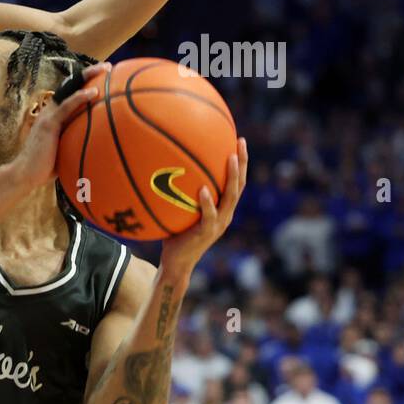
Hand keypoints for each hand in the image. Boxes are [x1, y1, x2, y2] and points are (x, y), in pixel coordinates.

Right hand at [8, 64, 102, 191]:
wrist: (25, 174)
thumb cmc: (45, 167)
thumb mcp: (64, 151)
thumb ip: (77, 143)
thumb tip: (99, 149)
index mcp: (55, 116)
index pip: (71, 94)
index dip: (86, 83)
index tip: (105, 78)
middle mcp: (51, 111)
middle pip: (71, 85)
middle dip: (90, 73)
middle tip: (108, 67)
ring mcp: (49, 115)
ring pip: (69, 89)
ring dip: (87, 77)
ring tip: (105, 69)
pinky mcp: (49, 123)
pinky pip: (66, 106)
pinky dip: (80, 97)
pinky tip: (94, 92)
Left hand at [160, 137, 247, 272]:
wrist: (176, 263)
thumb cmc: (174, 235)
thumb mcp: (179, 211)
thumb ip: (178, 194)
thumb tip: (161, 168)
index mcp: (222, 208)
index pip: (236, 182)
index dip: (240, 162)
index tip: (238, 140)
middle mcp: (225, 214)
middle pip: (239, 185)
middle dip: (242, 162)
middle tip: (240, 142)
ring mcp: (218, 223)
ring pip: (230, 197)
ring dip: (231, 177)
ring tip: (230, 158)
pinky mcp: (207, 233)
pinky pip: (209, 215)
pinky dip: (207, 202)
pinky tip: (203, 189)